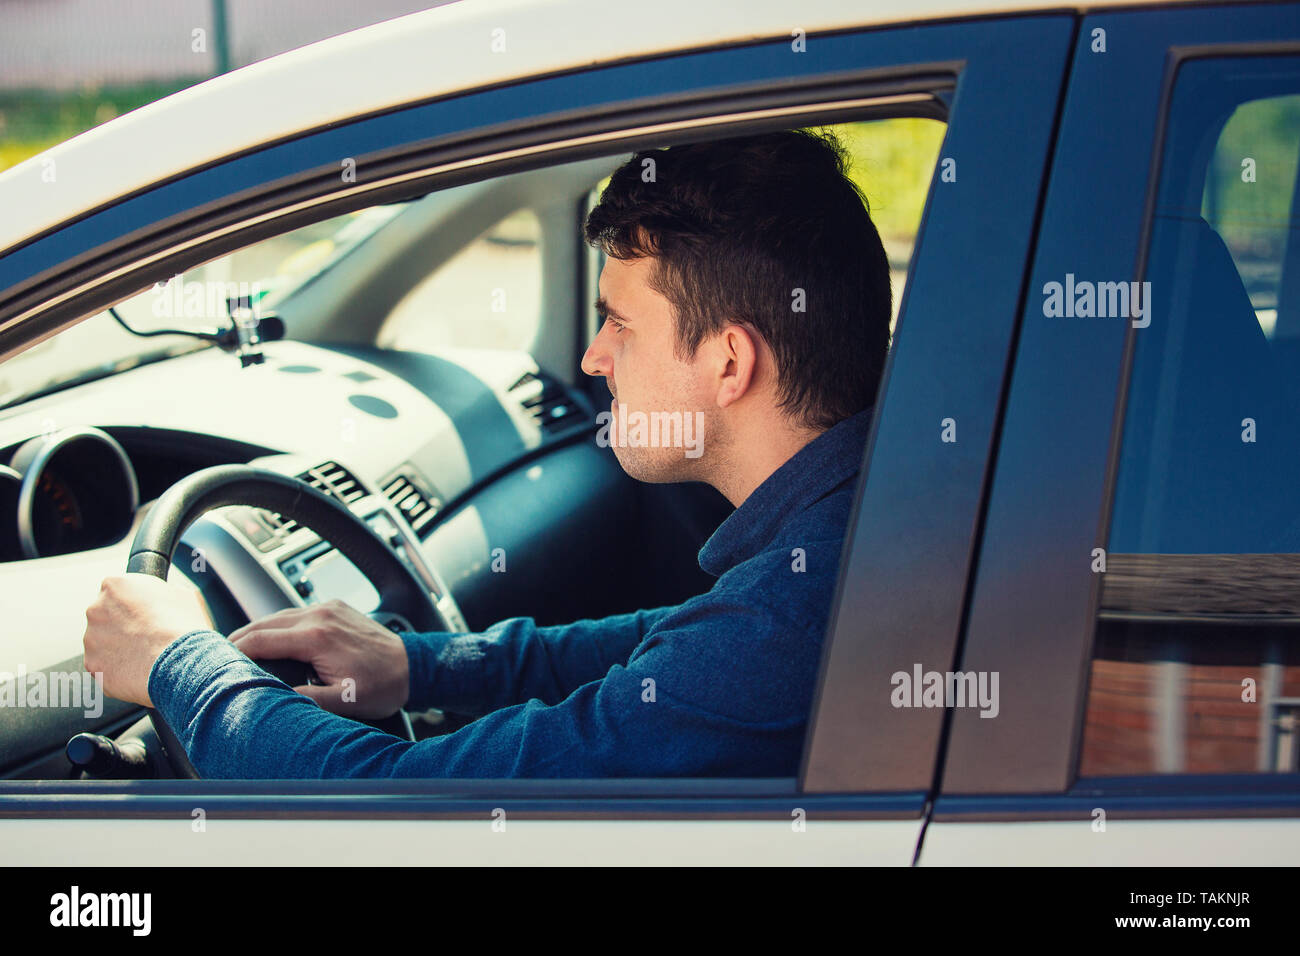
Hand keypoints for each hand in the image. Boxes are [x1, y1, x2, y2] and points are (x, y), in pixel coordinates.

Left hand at [83, 574, 214, 706]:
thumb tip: (162, 599)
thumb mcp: (183, 595)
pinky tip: (138, 672)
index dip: (133, 603)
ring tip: (145, 658)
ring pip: (101, 643)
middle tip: (145, 637)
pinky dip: (117, 670)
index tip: (145, 614)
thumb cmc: (185, 628)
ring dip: (117, 649)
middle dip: (121, 626)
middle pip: (104, 616)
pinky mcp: (92, 665)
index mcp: (116, 585)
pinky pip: (103, 667)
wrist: (181, 665)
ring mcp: (91, 639)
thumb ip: (162, 593)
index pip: (116, 590)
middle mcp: (96, 609)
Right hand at [228, 599, 410, 718]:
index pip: (261, 640)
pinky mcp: (334, 608)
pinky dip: (277, 626)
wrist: (412, 667)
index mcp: (317, 637)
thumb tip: (270, 698)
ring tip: (237, 651)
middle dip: (237, 640)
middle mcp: (319, 615)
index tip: (216, 663)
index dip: (234, 651)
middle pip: (263, 624)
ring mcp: (327, 608)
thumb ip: (303, 700)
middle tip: (217, 658)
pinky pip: (295, 614)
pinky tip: (269, 641)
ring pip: (277, 616)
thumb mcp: (342, 702)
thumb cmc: (382, 686)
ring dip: (256, 632)